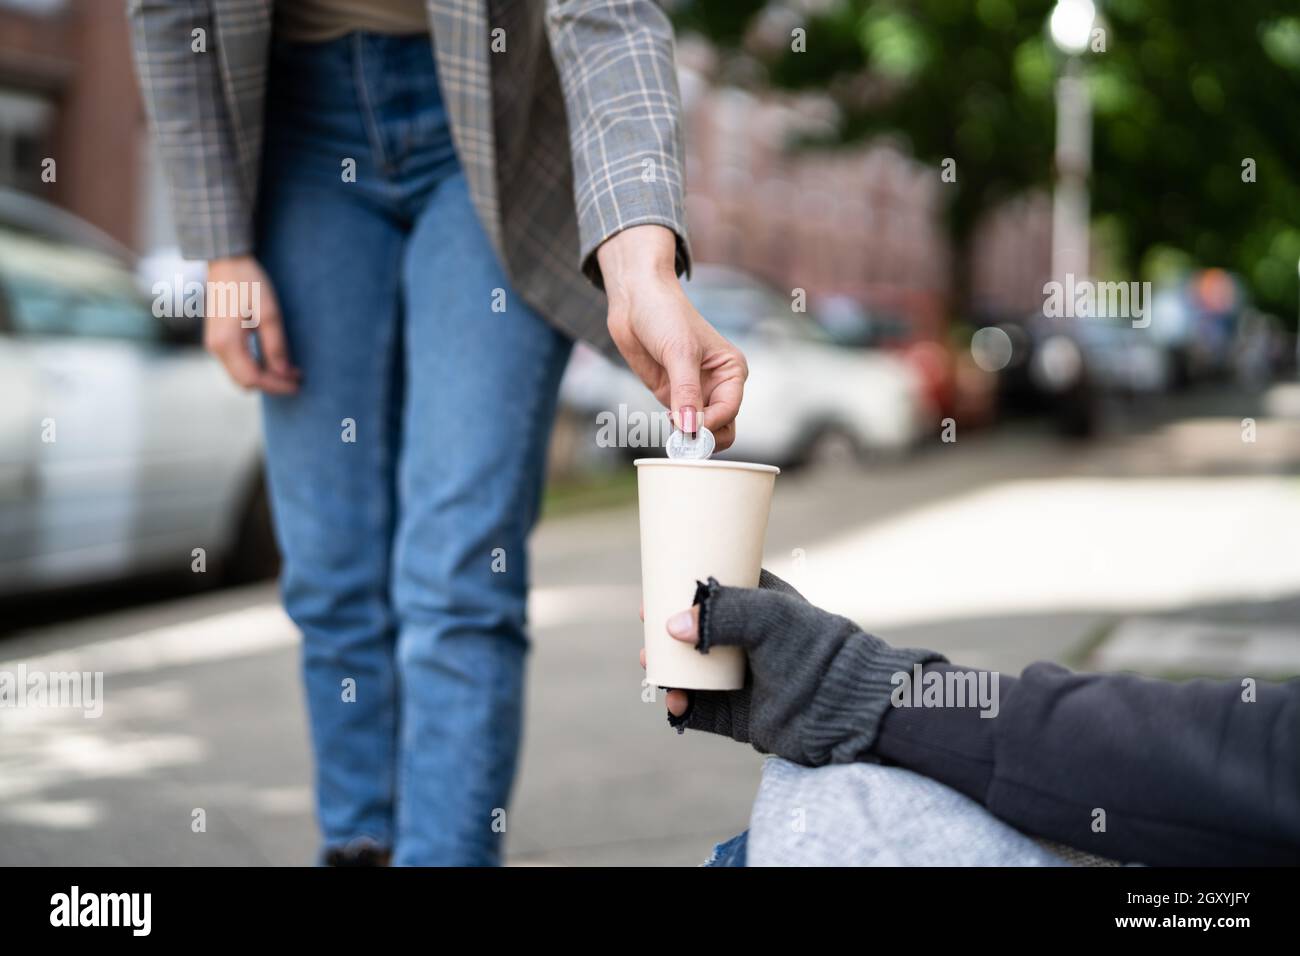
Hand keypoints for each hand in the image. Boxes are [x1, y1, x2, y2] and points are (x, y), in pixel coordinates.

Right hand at [204, 255, 299, 393]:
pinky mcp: (218, 340)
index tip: (298, 385)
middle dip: (272, 385)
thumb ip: (275, 346)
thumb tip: (284, 374)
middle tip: (297, 379)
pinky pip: (237, 365)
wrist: (225, 261)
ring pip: (240, 376)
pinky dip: (255, 368)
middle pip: (244, 382)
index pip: (253, 378)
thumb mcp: (269, 313)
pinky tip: (274, 361)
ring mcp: (214, 345)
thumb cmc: (248, 282)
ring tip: (289, 371)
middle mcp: (215, 348)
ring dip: (264, 377)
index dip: (277, 385)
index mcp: (227, 343)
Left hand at [597, 225, 745, 448]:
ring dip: (691, 436)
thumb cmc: (665, 315)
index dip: (711, 423)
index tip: (690, 427)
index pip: (730, 409)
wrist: (635, 301)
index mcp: (731, 370)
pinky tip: (666, 421)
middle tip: (684, 438)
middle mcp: (718, 384)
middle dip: (706, 436)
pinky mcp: (673, 397)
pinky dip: (677, 431)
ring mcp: (695, 393)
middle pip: (723, 426)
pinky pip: (682, 425)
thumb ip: (686, 392)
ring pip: (704, 430)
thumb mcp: (679, 352)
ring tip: (673, 429)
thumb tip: (690, 428)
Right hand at [639, 570, 946, 766]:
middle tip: (649, 640)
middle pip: (695, 637)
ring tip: (656, 674)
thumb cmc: (812, 648)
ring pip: (693, 675)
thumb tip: (670, 627)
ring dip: (669, 674)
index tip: (652, 598)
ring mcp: (743, 679)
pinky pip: (702, 711)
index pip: (712, 594)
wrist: (843, 706)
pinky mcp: (741, 716)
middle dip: (666, 640)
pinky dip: (684, 708)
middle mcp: (748, 642)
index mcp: (758, 606)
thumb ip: (721, 613)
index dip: (679, 595)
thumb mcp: (768, 616)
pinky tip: (675, 705)